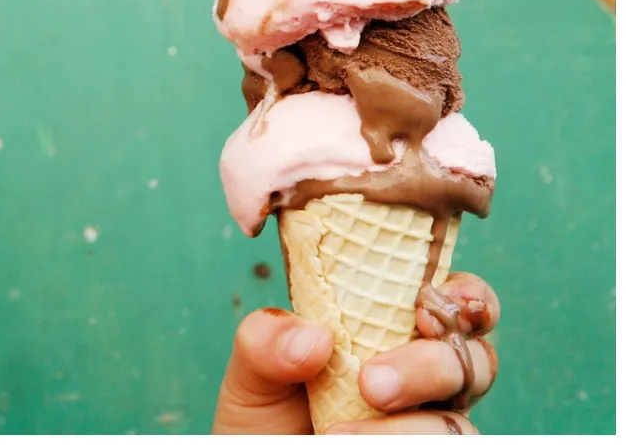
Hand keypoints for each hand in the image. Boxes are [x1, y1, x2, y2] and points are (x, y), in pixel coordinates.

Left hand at [212, 272, 499, 434]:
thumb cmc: (265, 415)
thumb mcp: (253, 370)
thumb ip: (267, 339)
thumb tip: (315, 337)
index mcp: (394, 331)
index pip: (455, 300)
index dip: (465, 296)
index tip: (428, 305)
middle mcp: (426, 378)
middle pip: (474, 359)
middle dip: (429, 366)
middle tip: (372, 384)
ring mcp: (429, 425)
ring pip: (457, 423)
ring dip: (404, 429)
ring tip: (335, 435)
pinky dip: (396, 444)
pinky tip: (347, 443)